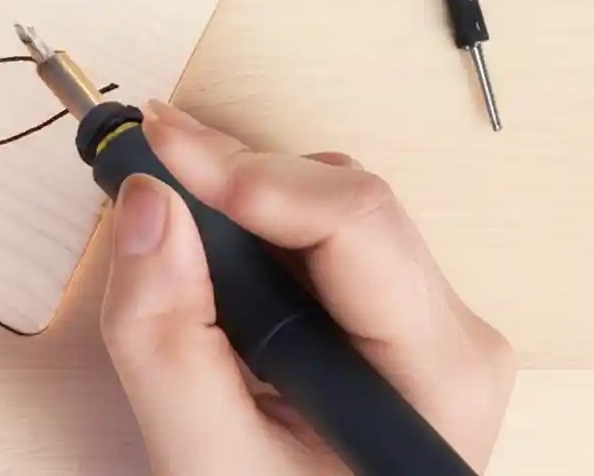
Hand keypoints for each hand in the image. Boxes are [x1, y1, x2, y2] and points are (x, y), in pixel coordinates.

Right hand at [101, 102, 513, 474]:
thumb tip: (148, 202)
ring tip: (167, 225)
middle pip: (340, 199)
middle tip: (143, 156)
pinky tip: (205, 258)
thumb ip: (169, 338)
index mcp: (436, 370)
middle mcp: (451, 331)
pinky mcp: (388, 317)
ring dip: (237, 203)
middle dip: (232, 177)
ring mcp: (423, 320)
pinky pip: (317, 237)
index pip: (354, 220)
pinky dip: (250, 231)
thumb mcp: (206, 457)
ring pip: (325, 206)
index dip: (248, 173)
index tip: (158, 148)